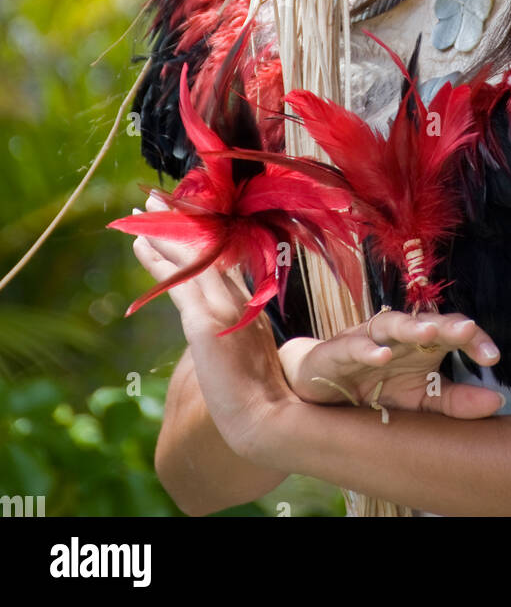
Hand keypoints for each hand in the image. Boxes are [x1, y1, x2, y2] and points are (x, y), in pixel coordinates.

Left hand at [130, 194, 296, 459]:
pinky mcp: (205, 321)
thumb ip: (241, 335)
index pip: (223, 258)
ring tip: (142, 210)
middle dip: (181, 220)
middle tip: (158, 197)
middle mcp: (238, 297)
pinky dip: (157, 258)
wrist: (266, 418)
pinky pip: (178, 280)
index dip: (203, 235)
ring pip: (191, 256)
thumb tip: (229, 337)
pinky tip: (139, 243)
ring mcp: (223, 306)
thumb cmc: (264, 398)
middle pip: (207, 247)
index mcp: (251, 304)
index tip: (187, 215)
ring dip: (164, 230)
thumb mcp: (253, 356)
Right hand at [278, 307, 505, 418]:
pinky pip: (354, 345)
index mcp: (422, 345)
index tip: (493, 357)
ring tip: (430, 333)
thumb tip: (497, 402)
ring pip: (391, 324)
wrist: (322, 394)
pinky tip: (382, 355)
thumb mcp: (419, 401)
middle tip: (469, 331)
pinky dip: (367, 348)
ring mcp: (368, 339)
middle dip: (448, 325)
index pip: (453, 333)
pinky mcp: (338, 350)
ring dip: (410, 327)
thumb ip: (455, 402)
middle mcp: (398, 336)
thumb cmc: (377, 392)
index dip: (474, 340)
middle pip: (426, 322)